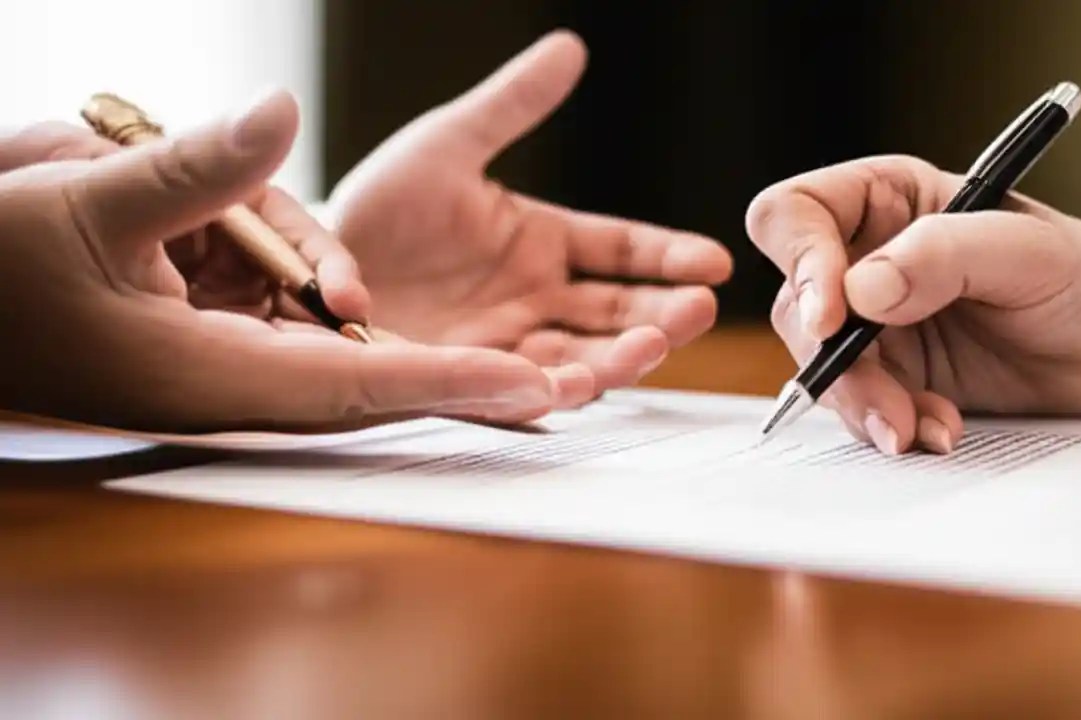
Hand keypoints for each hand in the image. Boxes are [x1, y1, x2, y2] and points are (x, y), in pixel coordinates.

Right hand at [0, 92, 564, 429]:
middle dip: (460, 373)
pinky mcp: (220, 335)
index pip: (359, 384)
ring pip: (333, 332)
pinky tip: (319, 260)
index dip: (450, 384)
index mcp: (213, 378)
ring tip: (445, 310)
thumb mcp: (86, 202)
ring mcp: (229, 363)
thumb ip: (193, 165)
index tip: (533, 389)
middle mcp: (236, 385)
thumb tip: (281, 112)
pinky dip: (319, 276)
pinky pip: (294, 309)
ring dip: (375, 308)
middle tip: (561, 376)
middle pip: (372, 374)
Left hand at [329, 31, 733, 393]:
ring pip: (582, 357)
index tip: (715, 260)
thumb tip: (568, 48)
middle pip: (617, 312)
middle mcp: (536, 298)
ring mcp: (507, 343)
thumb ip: (511, 105)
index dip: (669, 255)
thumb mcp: (446, 146)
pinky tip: (577, 383)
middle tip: (697, 310)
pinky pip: (520, 389)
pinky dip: (552, 390)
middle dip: (662, 314)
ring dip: (621, 357)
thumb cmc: (376, 208)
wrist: (305, 267)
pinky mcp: (470, 379)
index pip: (622, 249)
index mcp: (543, 242)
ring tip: (650, 346)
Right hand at [747, 155, 1080, 453]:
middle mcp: (862, 256)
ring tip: (926, 427)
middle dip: (838, 364)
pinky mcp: (888, 375)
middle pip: (798, 305)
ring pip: (821, 365)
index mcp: (882, 199)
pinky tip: (939, 430)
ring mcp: (870, 321)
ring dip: (865, 405)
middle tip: (889, 405)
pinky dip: (892, 425)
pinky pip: (858, 405)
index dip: (800, 262)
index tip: (832, 318)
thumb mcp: (1026, 251)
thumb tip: (862, 290)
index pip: (793, 215)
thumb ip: (945, 254)